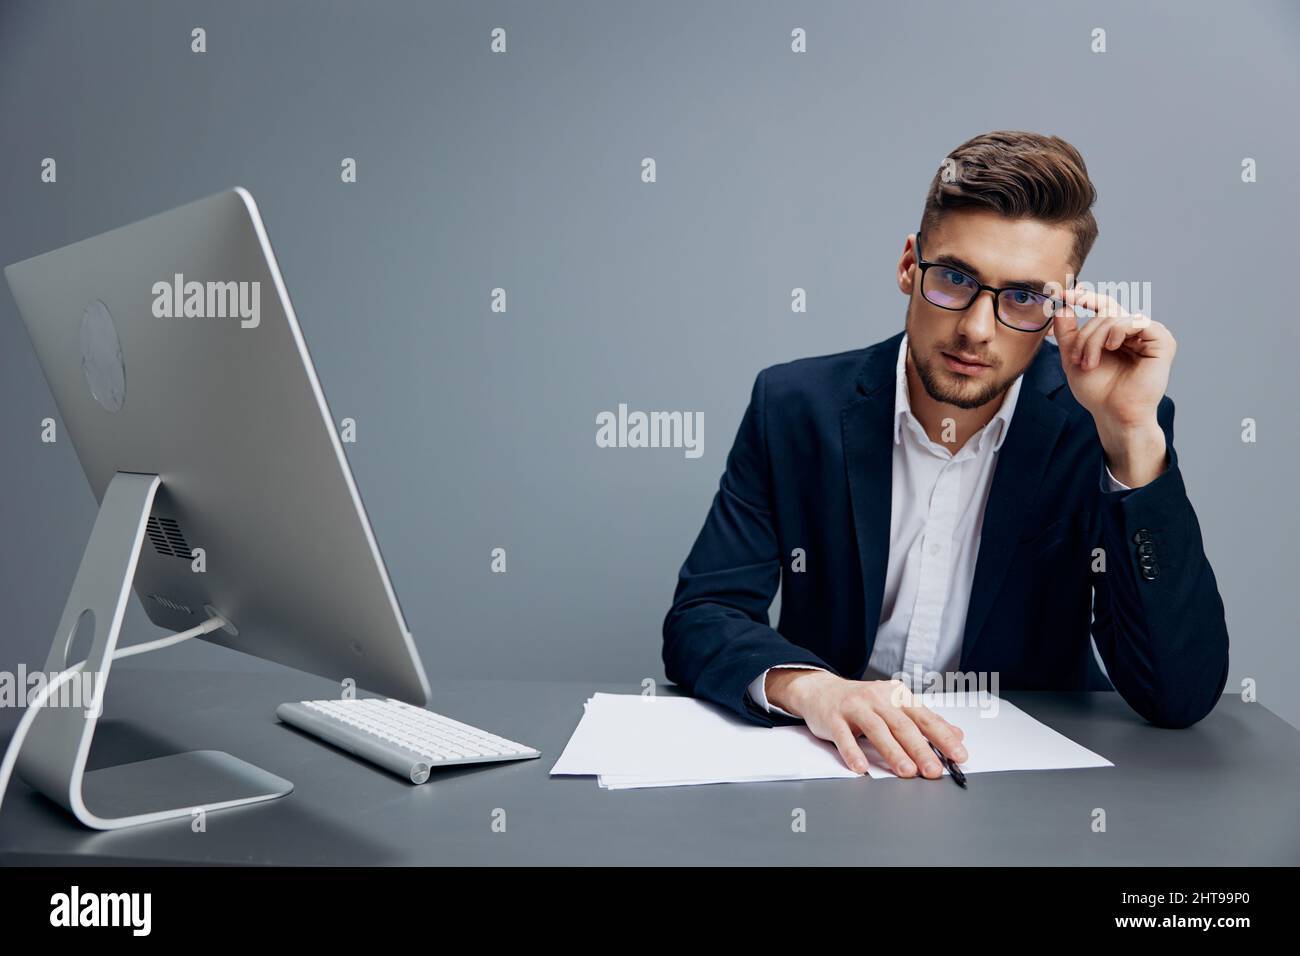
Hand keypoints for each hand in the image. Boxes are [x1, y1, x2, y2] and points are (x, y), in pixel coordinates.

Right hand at [765, 670, 966, 777]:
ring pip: (876, 730)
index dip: (943, 737)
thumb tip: (957, 735)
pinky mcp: (833, 718)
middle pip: (902, 725)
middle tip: (933, 770)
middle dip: (920, 749)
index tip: (958, 756)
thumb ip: (925, 721)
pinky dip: (852, 752)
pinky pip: (844, 736)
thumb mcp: (896, 706)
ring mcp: (854, 707)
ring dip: (893, 752)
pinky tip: (861, 767)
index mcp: (897, 696)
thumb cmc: (863, 702)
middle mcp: (877, 698)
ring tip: (906, 772)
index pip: (925, 718)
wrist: (821, 690)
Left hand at [1052, 288, 1172, 485]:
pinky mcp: (1162, 341)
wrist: (1113, 414)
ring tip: (1089, 363)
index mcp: (1117, 333)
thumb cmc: (1097, 391)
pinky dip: (1117, 332)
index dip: (1085, 297)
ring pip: (1115, 318)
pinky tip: (1112, 347)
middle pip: (1105, 312)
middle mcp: (1134, 331)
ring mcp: (1149, 335)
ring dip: (1095, 339)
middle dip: (1085, 334)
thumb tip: (1061, 304)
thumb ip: (1067, 332)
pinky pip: (1135, 321)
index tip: (1063, 293)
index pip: (1103, 305)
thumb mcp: (1073, 357)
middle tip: (1077, 357)